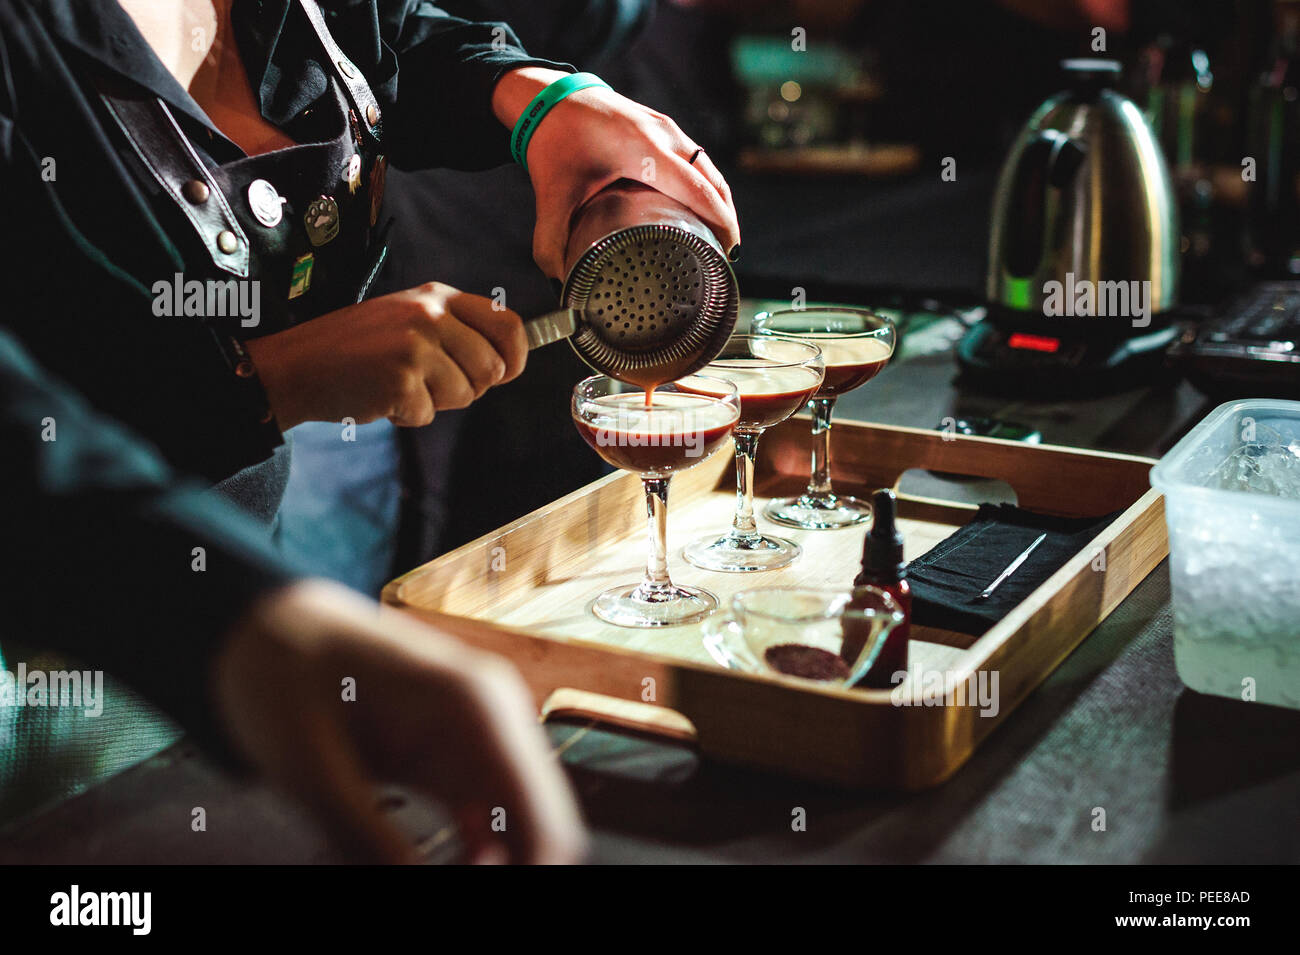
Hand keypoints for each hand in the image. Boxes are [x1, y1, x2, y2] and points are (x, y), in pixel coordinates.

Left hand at [212, 579, 587, 864]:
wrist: (272, 628)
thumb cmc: (284, 672)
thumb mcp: (308, 765)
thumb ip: (364, 837)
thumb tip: (410, 885)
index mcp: (472, 705)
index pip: (542, 816)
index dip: (527, 871)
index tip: (468, 885)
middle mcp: (496, 717)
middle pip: (546, 828)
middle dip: (510, 869)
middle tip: (439, 879)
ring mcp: (485, 735)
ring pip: (524, 829)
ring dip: (489, 867)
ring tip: (430, 872)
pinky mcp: (465, 757)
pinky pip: (494, 823)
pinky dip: (476, 858)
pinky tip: (439, 870)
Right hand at [244, 282, 526, 429]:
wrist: (298, 364)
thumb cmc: (357, 348)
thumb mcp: (409, 319)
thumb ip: (455, 332)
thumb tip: (507, 363)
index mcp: (437, 297)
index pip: (507, 323)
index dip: (516, 356)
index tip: (507, 372)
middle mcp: (431, 315)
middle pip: (491, 369)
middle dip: (468, 387)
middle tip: (430, 383)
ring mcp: (416, 346)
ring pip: (464, 396)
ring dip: (434, 402)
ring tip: (399, 384)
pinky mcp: (401, 379)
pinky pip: (428, 414)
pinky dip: (406, 416)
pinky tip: (380, 396)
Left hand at [493, 67, 740, 279]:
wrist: (549, 97)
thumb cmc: (554, 141)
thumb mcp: (552, 194)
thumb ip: (551, 239)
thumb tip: (557, 279)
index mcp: (643, 150)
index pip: (699, 190)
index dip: (721, 223)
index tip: (729, 253)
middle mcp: (663, 135)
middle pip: (713, 181)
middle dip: (726, 218)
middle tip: (728, 254)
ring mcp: (666, 127)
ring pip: (708, 168)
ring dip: (719, 201)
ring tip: (719, 234)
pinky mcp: (663, 126)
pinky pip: (696, 158)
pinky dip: (706, 184)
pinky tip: (702, 205)